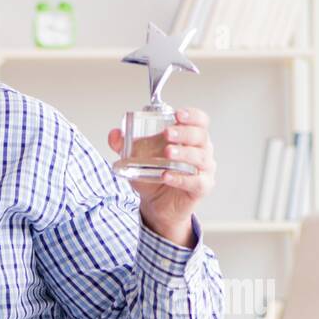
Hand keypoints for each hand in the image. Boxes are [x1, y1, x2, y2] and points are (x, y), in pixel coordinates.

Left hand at [108, 107, 215, 247]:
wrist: (156, 204)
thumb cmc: (154, 176)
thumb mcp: (137, 158)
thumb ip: (125, 145)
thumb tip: (114, 134)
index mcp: (191, 138)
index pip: (200, 121)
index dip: (192, 115)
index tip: (177, 114)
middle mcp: (202, 151)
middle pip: (200, 136)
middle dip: (184, 133)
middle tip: (167, 134)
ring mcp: (204, 170)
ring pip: (200, 158)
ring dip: (183, 154)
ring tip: (167, 153)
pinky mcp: (202, 187)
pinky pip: (196, 182)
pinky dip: (181, 178)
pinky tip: (167, 176)